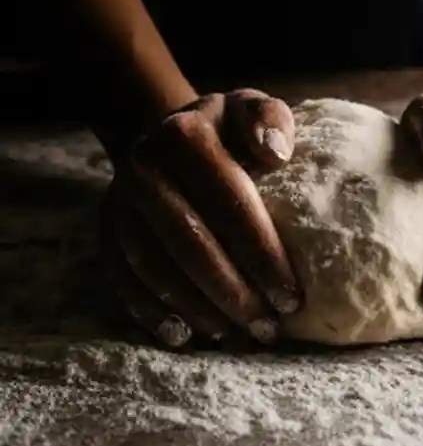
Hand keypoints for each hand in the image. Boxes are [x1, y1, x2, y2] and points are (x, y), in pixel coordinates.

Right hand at [100, 89, 300, 346]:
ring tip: (236, 333)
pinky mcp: (107, 233)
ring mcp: (120, 204)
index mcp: (186, 138)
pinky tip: (185, 335)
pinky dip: (153, 312)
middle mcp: (144, 170)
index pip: (230, 203)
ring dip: (198, 308)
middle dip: (234, 292)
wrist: (165, 136)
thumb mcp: (251, 110)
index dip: (262, 254)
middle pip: (191, 243)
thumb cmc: (227, 133)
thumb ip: (269, 119)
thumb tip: (275, 153)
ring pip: (156, 267)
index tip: (292, 295)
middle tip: (269, 327)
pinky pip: (124, 280)